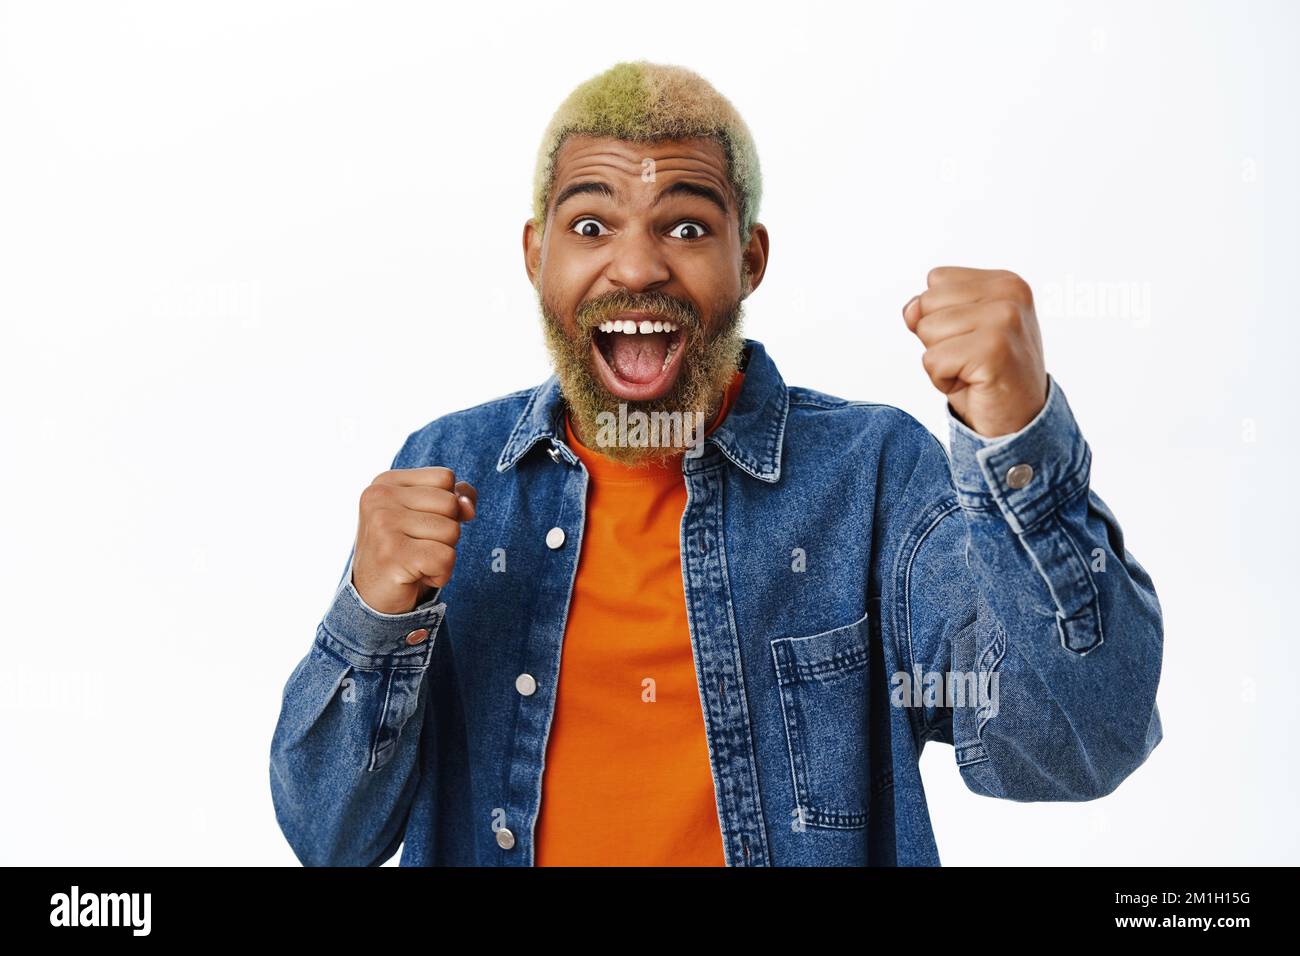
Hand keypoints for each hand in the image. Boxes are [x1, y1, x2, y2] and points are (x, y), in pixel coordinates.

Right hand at [351, 466, 476, 613]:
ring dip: (443, 554)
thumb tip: (468, 506)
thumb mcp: (428, 516)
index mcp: (385, 482)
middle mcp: (379, 498)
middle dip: (446, 531)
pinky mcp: (392, 555)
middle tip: (417, 547)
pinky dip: (441, 574)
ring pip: (452, 531)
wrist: (374, 597)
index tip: (418, 525)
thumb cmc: (405, 551)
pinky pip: (446, 558)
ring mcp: (383, 525)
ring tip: (415, 561)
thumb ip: (454, 499)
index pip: (445, 477)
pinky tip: (416, 576)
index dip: (446, 505)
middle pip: (451, 503)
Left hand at [902, 267, 1048, 437]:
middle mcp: (1009, 293)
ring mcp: (1004, 319)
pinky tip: (973, 384)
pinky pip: (933, 360)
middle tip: (971, 358)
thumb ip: (932, 309)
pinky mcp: (993, 349)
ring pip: (926, 331)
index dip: (940, 315)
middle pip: (927, 303)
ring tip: (972, 371)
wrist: (1020, 421)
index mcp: (1005, 281)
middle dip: (937, 338)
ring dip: (940, 361)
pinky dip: (943, 381)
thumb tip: (910, 310)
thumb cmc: (987, 374)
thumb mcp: (958, 331)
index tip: (972, 339)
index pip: (936, 280)